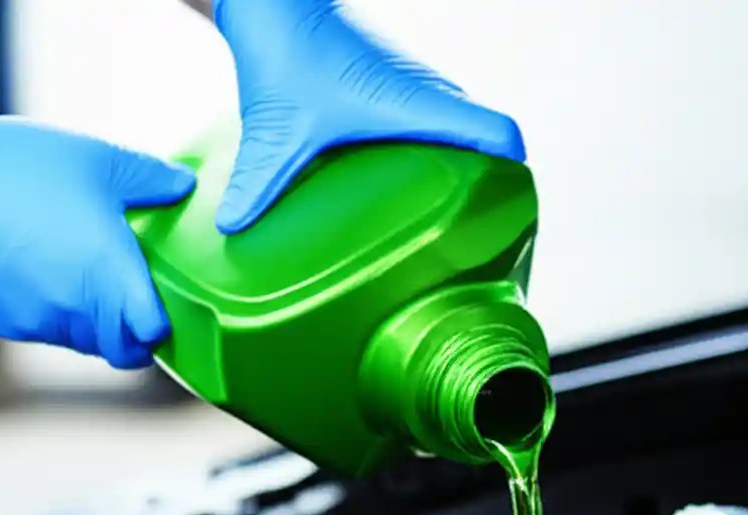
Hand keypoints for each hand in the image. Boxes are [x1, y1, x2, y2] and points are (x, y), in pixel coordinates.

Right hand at [0, 102, 194, 368]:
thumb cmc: (16, 166)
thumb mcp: (98, 159)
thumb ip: (152, 179)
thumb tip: (185, 186)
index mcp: (108, 275)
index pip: (152, 336)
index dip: (164, 325)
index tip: (164, 300)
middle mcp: (76, 310)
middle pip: (122, 349)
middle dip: (133, 330)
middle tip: (135, 292)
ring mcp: (37, 321)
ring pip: (84, 341)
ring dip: (96, 321)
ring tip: (90, 272)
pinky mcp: (4, 321)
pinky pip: (47, 329)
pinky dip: (58, 312)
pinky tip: (48, 268)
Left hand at [212, 0, 524, 233]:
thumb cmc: (289, 48)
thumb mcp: (275, 129)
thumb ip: (259, 182)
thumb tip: (233, 228)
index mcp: (417, 105)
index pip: (500, 134)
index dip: (514, 175)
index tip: (506, 216)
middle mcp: (428, 91)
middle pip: (486, 139)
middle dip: (488, 183)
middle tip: (469, 233)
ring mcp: (416, 83)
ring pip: (459, 126)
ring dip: (460, 164)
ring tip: (440, 217)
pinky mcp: (397, 79)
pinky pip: (432, 117)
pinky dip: (431, 147)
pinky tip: (401, 184)